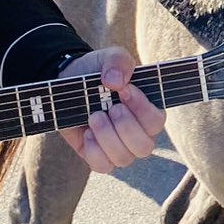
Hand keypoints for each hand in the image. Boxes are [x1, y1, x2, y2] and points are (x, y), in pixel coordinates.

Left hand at [56, 48, 164, 171]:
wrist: (67, 83)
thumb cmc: (96, 71)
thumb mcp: (108, 57)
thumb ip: (118, 62)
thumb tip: (116, 82)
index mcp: (148, 110)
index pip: (156, 120)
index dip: (142, 108)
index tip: (124, 90)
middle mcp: (138, 133)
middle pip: (144, 147)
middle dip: (125, 127)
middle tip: (110, 107)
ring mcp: (119, 147)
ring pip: (123, 158)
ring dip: (107, 137)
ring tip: (94, 116)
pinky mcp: (98, 156)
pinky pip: (103, 166)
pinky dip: (94, 151)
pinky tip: (87, 133)